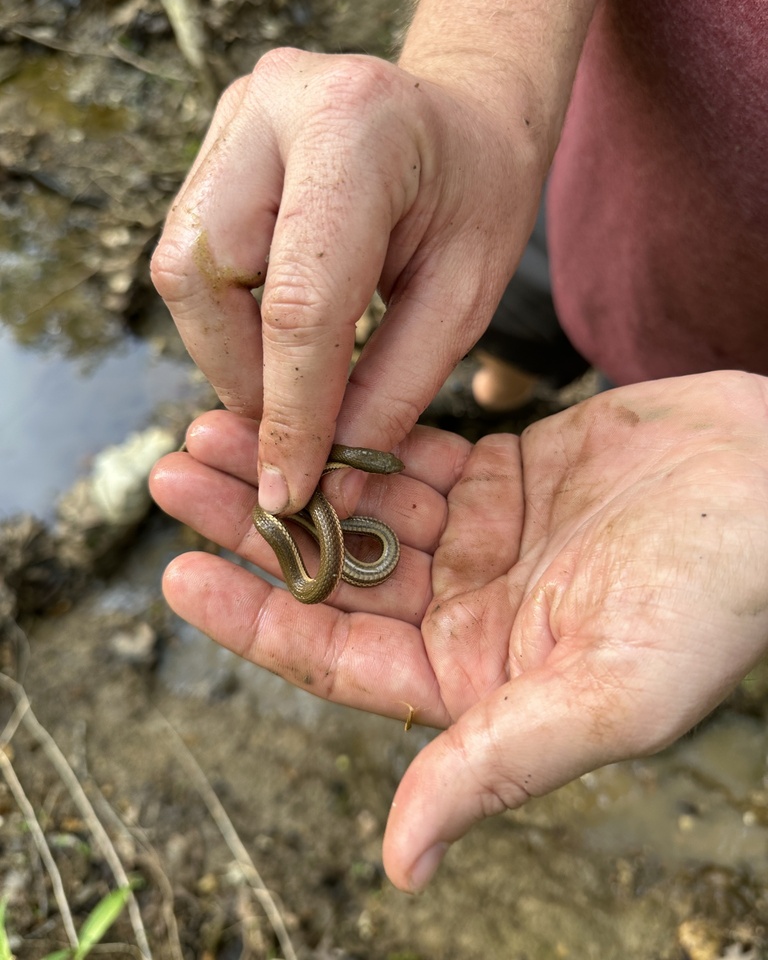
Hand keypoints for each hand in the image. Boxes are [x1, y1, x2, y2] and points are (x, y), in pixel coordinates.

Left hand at [149, 371, 767, 891]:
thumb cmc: (713, 599)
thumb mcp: (607, 697)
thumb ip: (494, 766)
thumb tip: (402, 864)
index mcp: (474, 680)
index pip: (335, 655)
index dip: (254, 616)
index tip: (179, 573)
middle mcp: (465, 612)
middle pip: (331, 569)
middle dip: (252, 522)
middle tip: (176, 473)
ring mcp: (482, 541)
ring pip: (360, 503)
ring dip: (292, 466)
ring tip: (215, 424)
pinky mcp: (504, 476)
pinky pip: (411, 453)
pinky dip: (359, 430)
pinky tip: (308, 401)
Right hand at [151, 47, 544, 514]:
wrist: (466, 116)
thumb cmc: (480, 202)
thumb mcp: (463, 299)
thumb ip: (391, 389)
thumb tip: (323, 483)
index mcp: (355, 129)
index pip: (300, 301)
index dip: (290, 410)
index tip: (289, 492)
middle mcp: (273, 104)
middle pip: (206, 274)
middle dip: (241, 376)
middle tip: (288, 435)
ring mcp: (233, 116)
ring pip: (182, 268)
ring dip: (226, 351)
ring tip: (287, 390)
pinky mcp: (215, 143)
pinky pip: (191, 252)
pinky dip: (226, 319)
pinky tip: (275, 343)